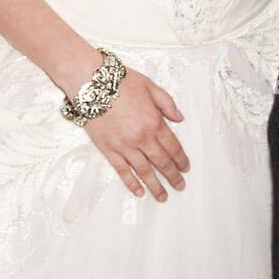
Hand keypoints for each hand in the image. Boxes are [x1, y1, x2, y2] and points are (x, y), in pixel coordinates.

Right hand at [84, 70, 189, 201]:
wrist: (92, 84)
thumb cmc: (120, 82)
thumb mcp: (151, 87)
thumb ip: (167, 104)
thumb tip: (180, 118)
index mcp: (154, 122)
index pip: (173, 147)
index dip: (181, 160)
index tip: (186, 168)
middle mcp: (142, 138)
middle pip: (161, 162)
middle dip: (172, 176)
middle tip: (180, 186)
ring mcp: (124, 146)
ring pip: (144, 171)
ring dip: (155, 185)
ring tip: (162, 196)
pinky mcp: (108, 150)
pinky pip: (122, 170)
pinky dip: (131, 183)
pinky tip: (139, 191)